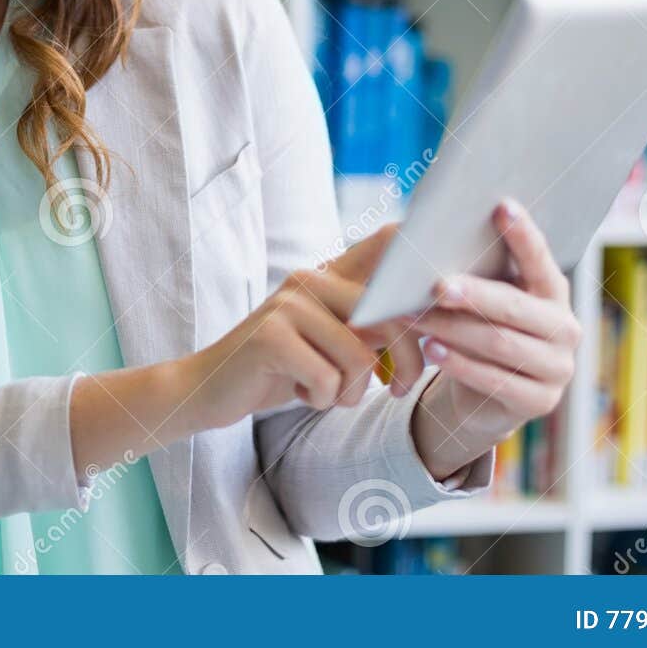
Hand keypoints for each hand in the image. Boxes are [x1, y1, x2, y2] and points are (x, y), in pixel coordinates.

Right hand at [174, 223, 429, 432]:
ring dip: (352, 391)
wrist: (207, 389)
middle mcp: (310, 280)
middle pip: (390, 317)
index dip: (422, 276)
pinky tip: (300, 393)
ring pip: (360, 357)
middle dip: (407, 362)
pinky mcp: (272, 337)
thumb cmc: (280, 371)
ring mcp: (289, 306)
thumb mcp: (331, 343)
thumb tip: (432, 327)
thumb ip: (371, 328)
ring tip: (327, 393)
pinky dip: (323, 399)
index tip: (439, 315)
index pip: (388, 248)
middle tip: (398, 388)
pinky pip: (329, 379)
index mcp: (329, 275)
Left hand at [409, 199, 581, 473]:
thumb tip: (436, 240)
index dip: (523, 234)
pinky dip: (458, 364)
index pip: (541, 260)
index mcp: (555, 292)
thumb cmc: (483, 330)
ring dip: (452, 330)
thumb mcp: (486, 301)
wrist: (488, 396)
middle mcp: (565, 328)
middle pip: (515, 308)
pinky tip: (430, 350)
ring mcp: (558, 368)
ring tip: (414, 318)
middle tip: (436, 286)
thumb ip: (478, 275)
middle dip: (473, 295)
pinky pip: (494, 380)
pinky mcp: (540, 402)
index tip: (501, 205)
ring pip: (499, 344)